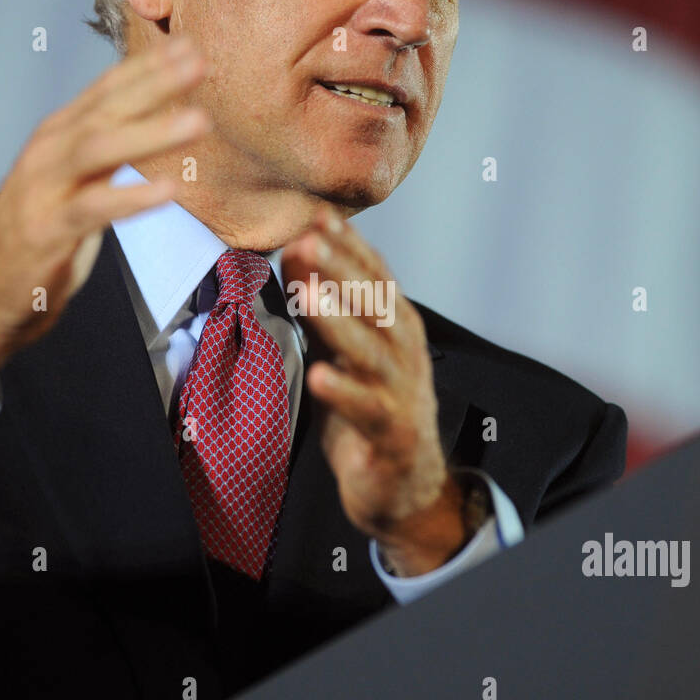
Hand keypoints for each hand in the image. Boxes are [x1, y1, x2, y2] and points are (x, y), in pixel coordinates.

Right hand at [0, 37, 210, 398]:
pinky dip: (133, 197)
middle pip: (105, 109)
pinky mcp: (47, 232)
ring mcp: (44, 191)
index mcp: (57, 137)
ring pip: (99, 149)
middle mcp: (48, 154)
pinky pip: (94, 208)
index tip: (188, 46)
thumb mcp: (73, 184)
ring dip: (151, 132)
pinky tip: (169, 190)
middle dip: (153, 84)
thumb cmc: (36, 238)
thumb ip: (104, 154)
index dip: (146, 67)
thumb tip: (152, 123)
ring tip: (199, 121)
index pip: (105, 91)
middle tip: (199, 63)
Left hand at [282, 207, 475, 575]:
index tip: (316, 215)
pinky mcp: (391, 433)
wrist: (403, 484)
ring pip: (369, 350)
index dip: (347, 245)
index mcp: (397, 325)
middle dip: (341, 270)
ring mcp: (401, 391)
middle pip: (374, 304)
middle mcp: (405, 351)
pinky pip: (365, 409)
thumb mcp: (347, 348)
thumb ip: (325, 304)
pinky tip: (319, 376)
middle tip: (307, 240)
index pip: (374, 275)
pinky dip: (344, 392)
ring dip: (339, 320)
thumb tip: (294, 250)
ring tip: (308, 293)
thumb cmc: (372, 407)